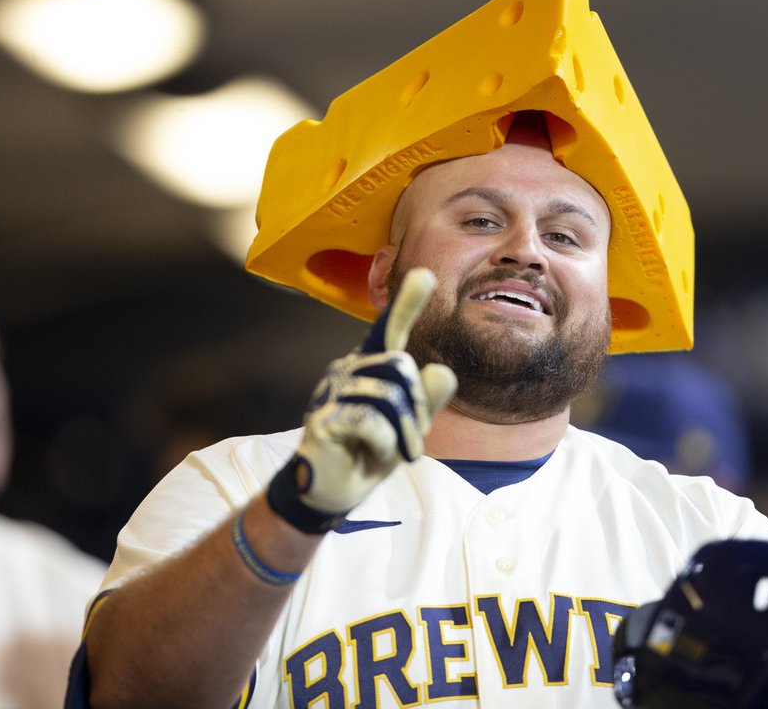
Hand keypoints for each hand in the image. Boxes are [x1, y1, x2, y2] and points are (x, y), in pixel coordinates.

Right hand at [267, 267, 456, 532]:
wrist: (330, 493)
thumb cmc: (368, 454)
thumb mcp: (408, 428)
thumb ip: (427, 401)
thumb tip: (443, 371)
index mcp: (369, 366)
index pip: (390, 331)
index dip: (407, 304)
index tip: (426, 275)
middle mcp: (348, 370)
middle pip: (402, 367)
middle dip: (419, 410)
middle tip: (414, 444)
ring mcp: (331, 392)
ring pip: (390, 397)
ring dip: (404, 435)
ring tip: (393, 453)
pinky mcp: (324, 418)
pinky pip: (373, 423)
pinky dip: (384, 447)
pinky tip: (369, 456)